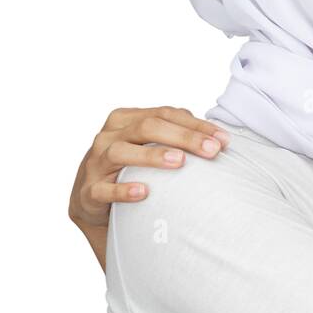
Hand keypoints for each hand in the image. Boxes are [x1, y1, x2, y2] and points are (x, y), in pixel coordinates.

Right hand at [69, 106, 229, 230]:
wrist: (92, 199)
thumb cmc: (130, 167)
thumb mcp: (148, 145)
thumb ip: (176, 134)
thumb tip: (217, 136)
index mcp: (125, 120)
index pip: (165, 114)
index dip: (196, 125)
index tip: (223, 140)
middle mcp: (108, 136)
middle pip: (147, 127)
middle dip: (184, 137)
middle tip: (212, 150)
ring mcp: (96, 163)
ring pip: (121, 152)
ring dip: (152, 156)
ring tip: (180, 161)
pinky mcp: (89, 191)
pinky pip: (104, 190)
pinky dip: (123, 190)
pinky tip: (144, 192)